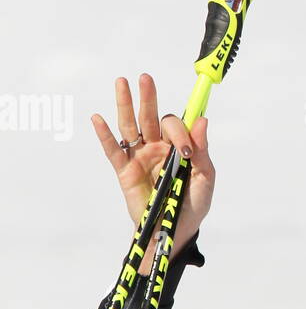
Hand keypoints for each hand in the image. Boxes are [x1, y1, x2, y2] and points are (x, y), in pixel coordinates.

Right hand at [91, 73, 214, 269]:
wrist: (174, 230)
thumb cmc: (192, 204)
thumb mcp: (204, 179)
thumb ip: (202, 151)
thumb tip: (202, 121)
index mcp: (179, 146)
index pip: (175, 126)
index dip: (180, 132)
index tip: (185, 149)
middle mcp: (158, 147)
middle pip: (150, 117)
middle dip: (148, 97)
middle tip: (145, 78)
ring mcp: (140, 157)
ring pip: (130, 127)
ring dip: (126, 105)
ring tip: (121, 82)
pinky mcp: (125, 171)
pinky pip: (113, 151)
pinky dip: (105, 135)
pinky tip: (98, 118)